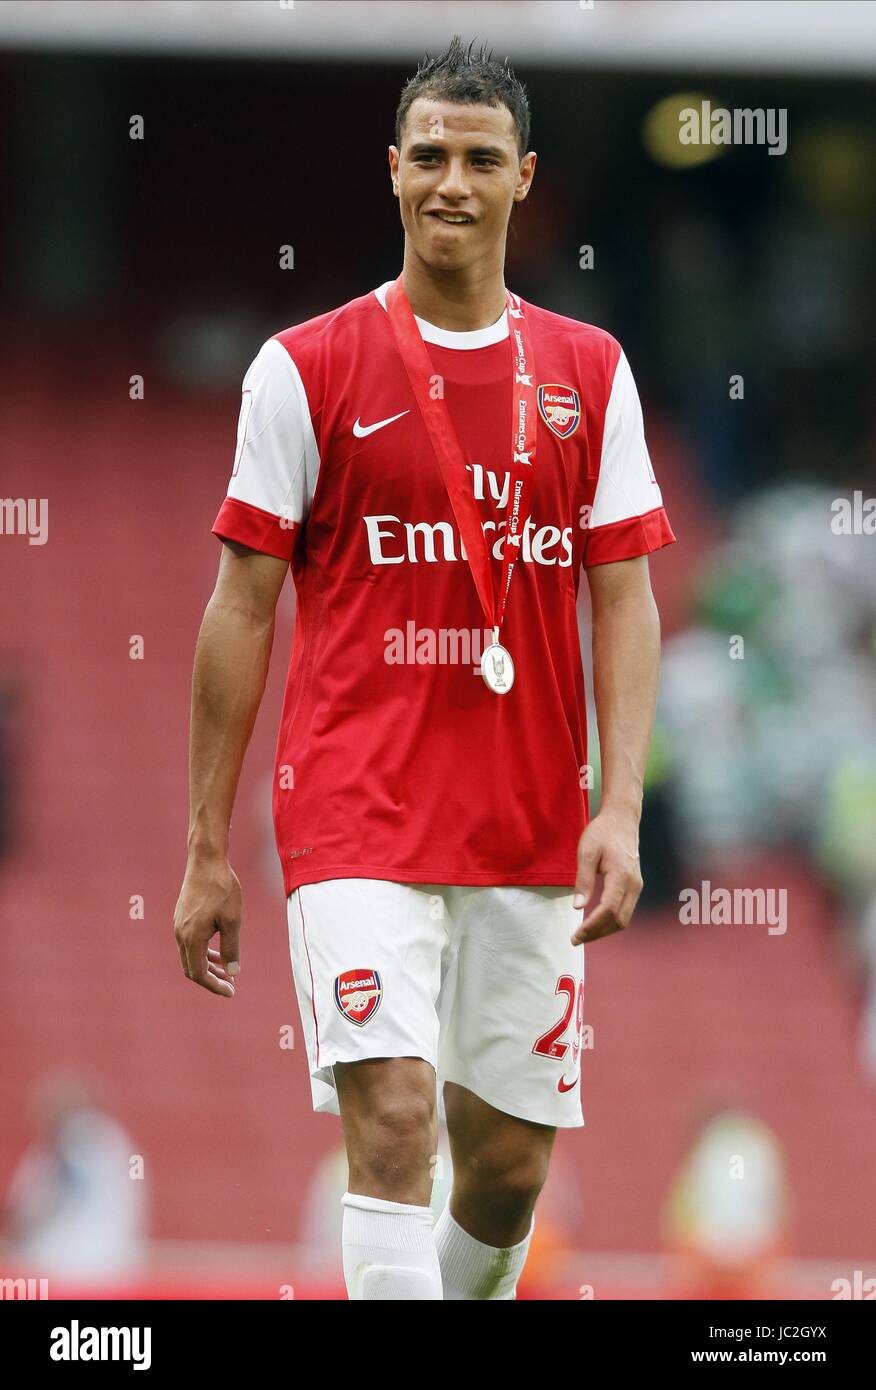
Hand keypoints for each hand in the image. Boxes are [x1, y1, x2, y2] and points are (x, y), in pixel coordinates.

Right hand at [173, 857, 241, 995]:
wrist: (206, 861)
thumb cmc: (222, 889)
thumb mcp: (233, 921)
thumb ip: (232, 949)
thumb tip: (233, 973)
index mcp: (191, 938)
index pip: (199, 974)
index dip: (215, 986)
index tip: (232, 992)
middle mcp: (180, 934)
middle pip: (191, 968)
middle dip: (211, 979)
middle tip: (231, 984)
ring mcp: (178, 925)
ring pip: (190, 955)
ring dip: (207, 965)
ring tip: (227, 969)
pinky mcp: (181, 917)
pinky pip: (189, 943)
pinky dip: (203, 952)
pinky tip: (218, 950)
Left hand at [570, 810, 642, 945]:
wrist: (622, 819)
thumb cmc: (602, 833)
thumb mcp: (586, 852)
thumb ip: (582, 880)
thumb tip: (577, 907)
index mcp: (621, 875)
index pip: (608, 910)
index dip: (592, 926)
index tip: (576, 935)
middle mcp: (633, 884)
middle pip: (618, 920)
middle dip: (597, 933)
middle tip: (576, 939)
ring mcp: (637, 886)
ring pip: (624, 919)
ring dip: (604, 930)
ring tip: (583, 935)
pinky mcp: (635, 886)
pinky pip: (625, 911)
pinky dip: (610, 921)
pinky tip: (595, 922)